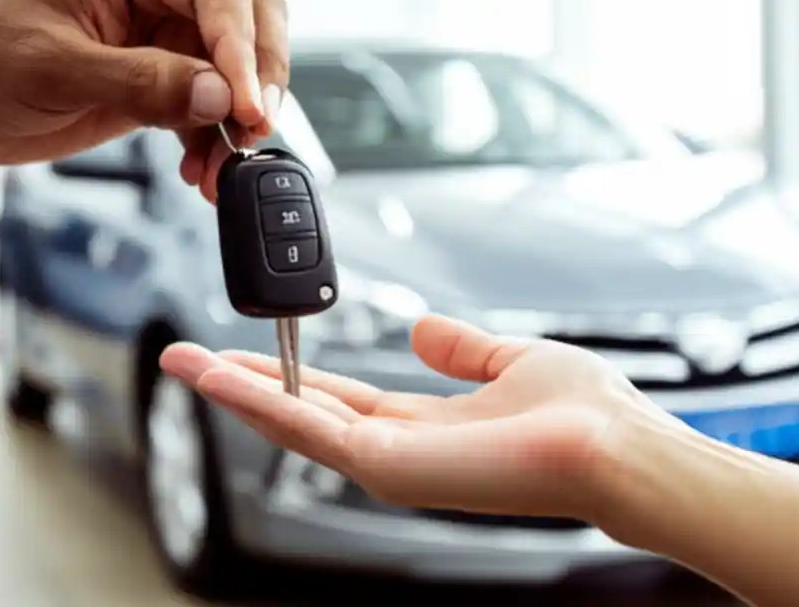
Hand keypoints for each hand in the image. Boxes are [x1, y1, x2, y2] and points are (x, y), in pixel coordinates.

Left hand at [0, 0, 286, 201]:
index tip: (246, 108)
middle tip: (251, 134)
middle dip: (258, 80)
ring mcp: (162, 31)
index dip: (243, 52)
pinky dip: (214, 140)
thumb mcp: (53, 69)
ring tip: (221, 170)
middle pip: (250, 19)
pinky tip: (199, 171)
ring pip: (238, 69)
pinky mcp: (158, 76)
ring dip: (239, 121)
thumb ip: (141, 82)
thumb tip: (220, 97)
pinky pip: (210, 105)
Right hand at [160, 314, 678, 523]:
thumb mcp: (507, 360)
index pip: (336, 398)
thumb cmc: (584, 413)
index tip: (241, 353)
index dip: (286, 375)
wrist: (616, 448)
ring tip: (182, 363)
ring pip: (290, 423)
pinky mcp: (389, 469)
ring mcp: (389, 465)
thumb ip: (460, 349)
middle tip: (182, 358)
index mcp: (423, 424)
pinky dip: (263, 405)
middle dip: (238, 385)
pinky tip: (223, 382)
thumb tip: (421, 328)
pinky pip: (310, 431)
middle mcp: (397, 450)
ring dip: (232, 392)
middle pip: (298, 412)